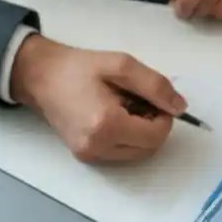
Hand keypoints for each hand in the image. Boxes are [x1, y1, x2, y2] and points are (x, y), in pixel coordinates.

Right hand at [10, 34, 184, 163]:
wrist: (41, 77)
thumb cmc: (79, 68)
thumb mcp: (121, 65)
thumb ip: (155, 86)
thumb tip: (180, 107)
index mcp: (106, 125)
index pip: (155, 136)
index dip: (164, 118)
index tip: (155, 99)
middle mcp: (97, 146)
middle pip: (148, 149)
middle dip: (154, 127)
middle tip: (141, 102)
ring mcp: (89, 155)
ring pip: (136, 154)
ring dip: (142, 134)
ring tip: (127, 108)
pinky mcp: (85, 156)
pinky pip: (120, 154)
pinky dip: (128, 139)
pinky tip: (116, 118)